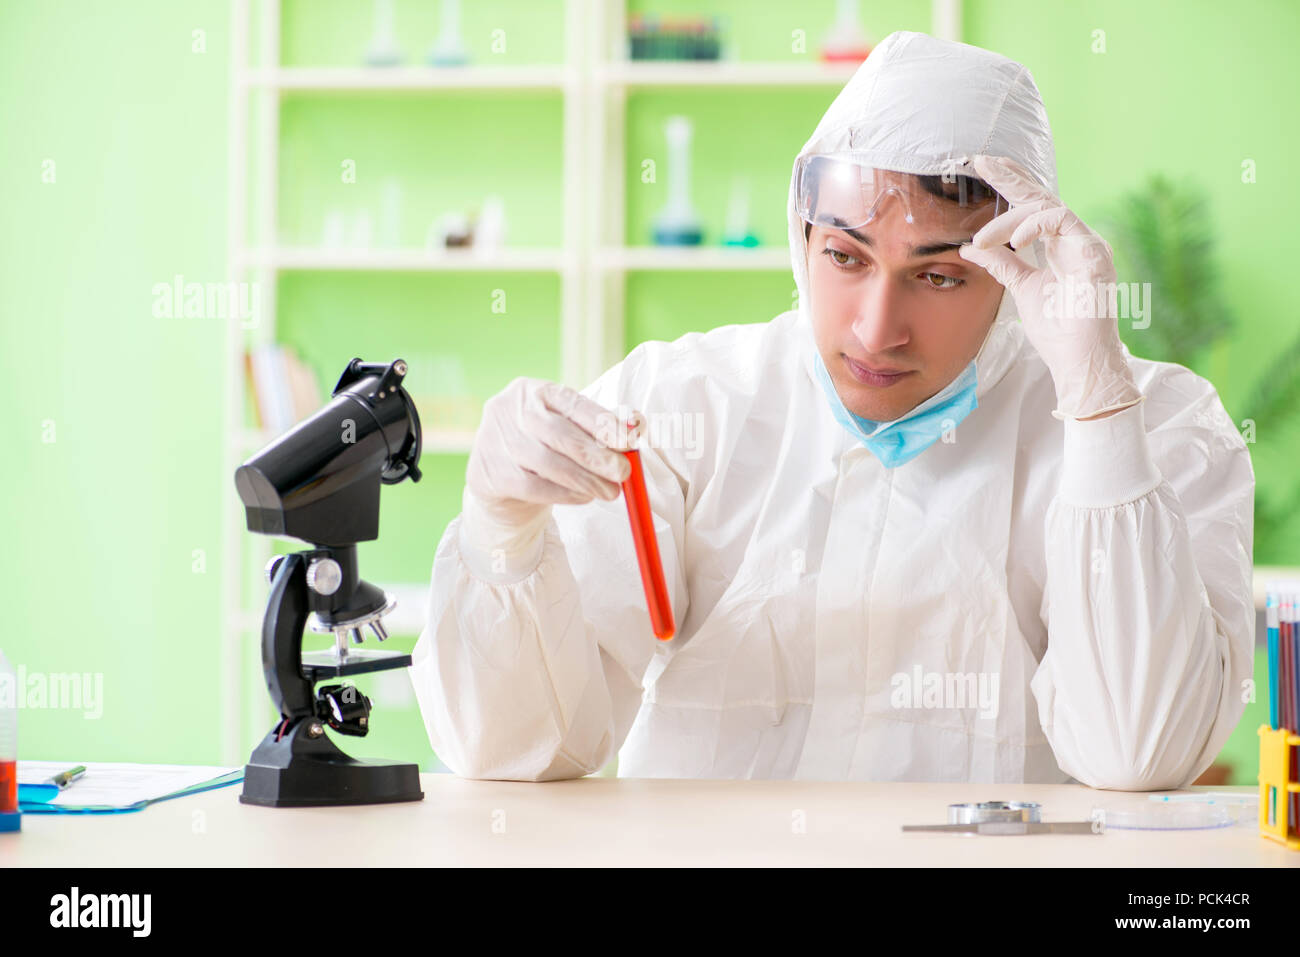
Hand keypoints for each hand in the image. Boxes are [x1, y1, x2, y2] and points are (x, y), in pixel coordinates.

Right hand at [465, 377, 634, 533]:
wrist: (498, 476)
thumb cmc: (542, 446)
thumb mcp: (565, 427)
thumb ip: (596, 427)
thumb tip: (634, 429)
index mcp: (532, 390)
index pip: (572, 403)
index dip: (603, 422)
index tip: (629, 440)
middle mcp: (509, 410)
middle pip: (559, 434)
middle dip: (597, 456)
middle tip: (623, 473)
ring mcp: (495, 441)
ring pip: (549, 464)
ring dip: (586, 481)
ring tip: (610, 492)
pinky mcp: (490, 473)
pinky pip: (535, 488)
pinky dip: (566, 494)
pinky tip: (584, 497)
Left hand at [958, 155, 1141, 419]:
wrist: (1079, 361)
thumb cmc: (1058, 330)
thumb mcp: (1021, 289)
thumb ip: (1001, 265)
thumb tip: (970, 248)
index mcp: (1059, 247)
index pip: (1032, 208)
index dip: (1010, 184)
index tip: (982, 168)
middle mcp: (1075, 239)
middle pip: (1042, 196)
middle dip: (1011, 176)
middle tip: (980, 160)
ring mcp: (1087, 244)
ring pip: (1046, 207)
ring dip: (1009, 221)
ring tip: (983, 239)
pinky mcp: (1093, 253)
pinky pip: (1062, 221)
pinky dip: (1034, 226)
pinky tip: (1015, 241)